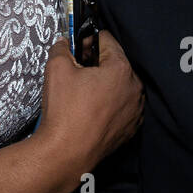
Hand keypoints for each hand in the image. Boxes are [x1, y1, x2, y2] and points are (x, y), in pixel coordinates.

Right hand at [35, 31, 142, 192]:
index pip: (107, 40)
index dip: (88, 39)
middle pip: (116, 63)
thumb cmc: (65, 112)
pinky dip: (109, 104)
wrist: (67, 153)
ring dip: (105, 84)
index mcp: (121, 69)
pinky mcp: (130, 128)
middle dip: (97, 62)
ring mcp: (135, 111)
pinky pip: (122, 107)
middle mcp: (134, 88)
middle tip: (77, 69)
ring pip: (120, 86)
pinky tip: (90, 109)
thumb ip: (61, 48)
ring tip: (83, 92)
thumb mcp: (56, 68)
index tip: (77, 46)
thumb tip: (64, 43)